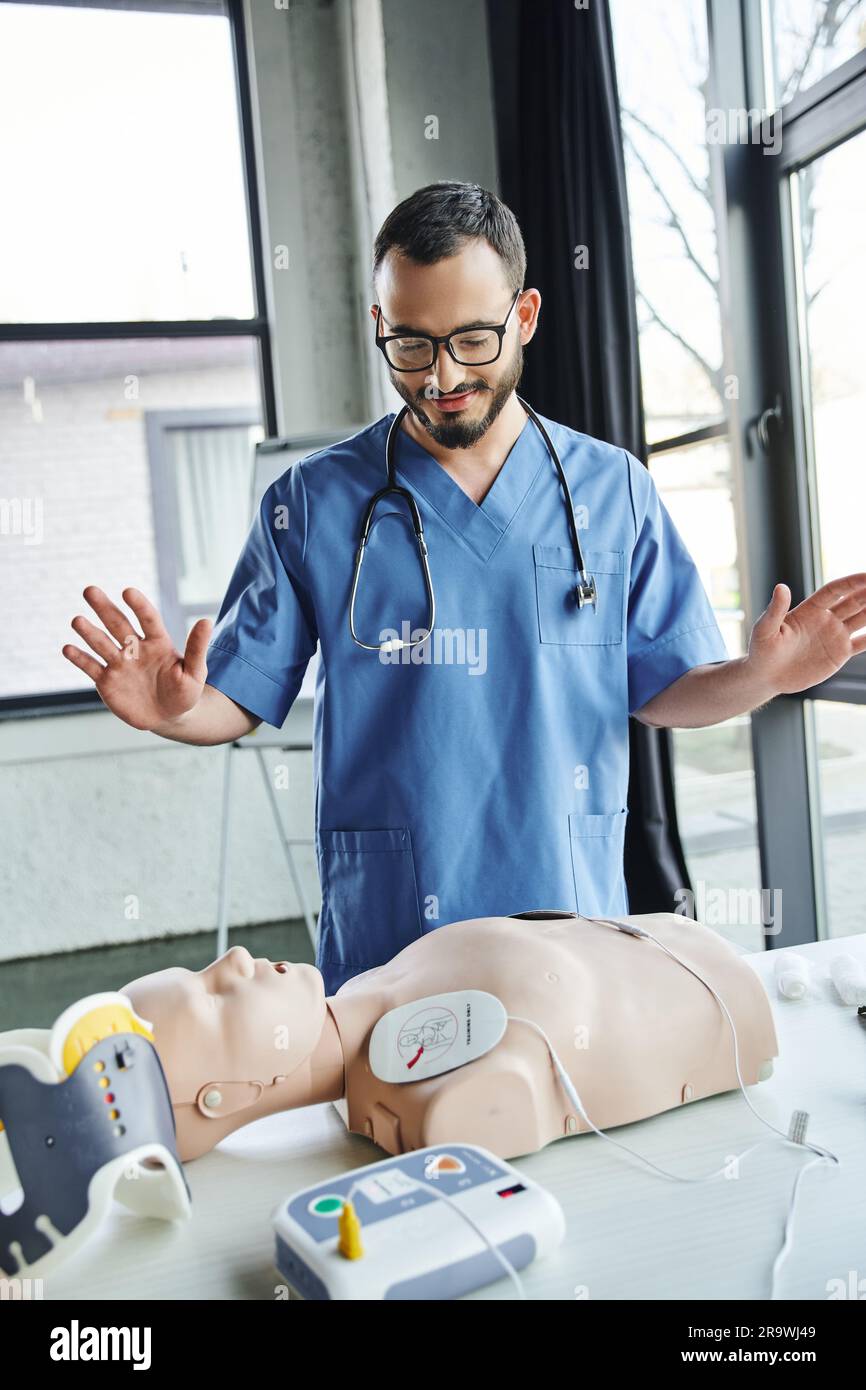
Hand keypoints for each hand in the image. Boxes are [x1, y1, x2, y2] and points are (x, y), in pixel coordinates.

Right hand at [62, 587, 212, 730]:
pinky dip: (79, 658)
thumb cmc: (185, 692)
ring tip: (77, 620)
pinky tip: (68, 648)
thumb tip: (206, 620)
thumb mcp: (195, 672)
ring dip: (89, 632)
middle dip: (104, 607)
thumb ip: (197, 648)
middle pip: (118, 624)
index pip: (147, 618)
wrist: (168, 717)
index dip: (138, 605)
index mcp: (158, 642)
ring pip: (102, 643)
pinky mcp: (107, 680)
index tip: (127, 592)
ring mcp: (119, 663)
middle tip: (90, 590)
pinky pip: (91, 667)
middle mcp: (135, 648)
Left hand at [747, 574, 865, 695]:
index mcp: (810, 610)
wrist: (766, 676)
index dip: (852, 582)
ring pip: (862, 619)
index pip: (836, 591)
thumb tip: (781, 587)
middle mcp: (826, 619)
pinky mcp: (839, 654)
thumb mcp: (765, 629)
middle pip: (854, 601)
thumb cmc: (761, 650)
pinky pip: (862, 643)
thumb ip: (775, 610)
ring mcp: (834, 636)